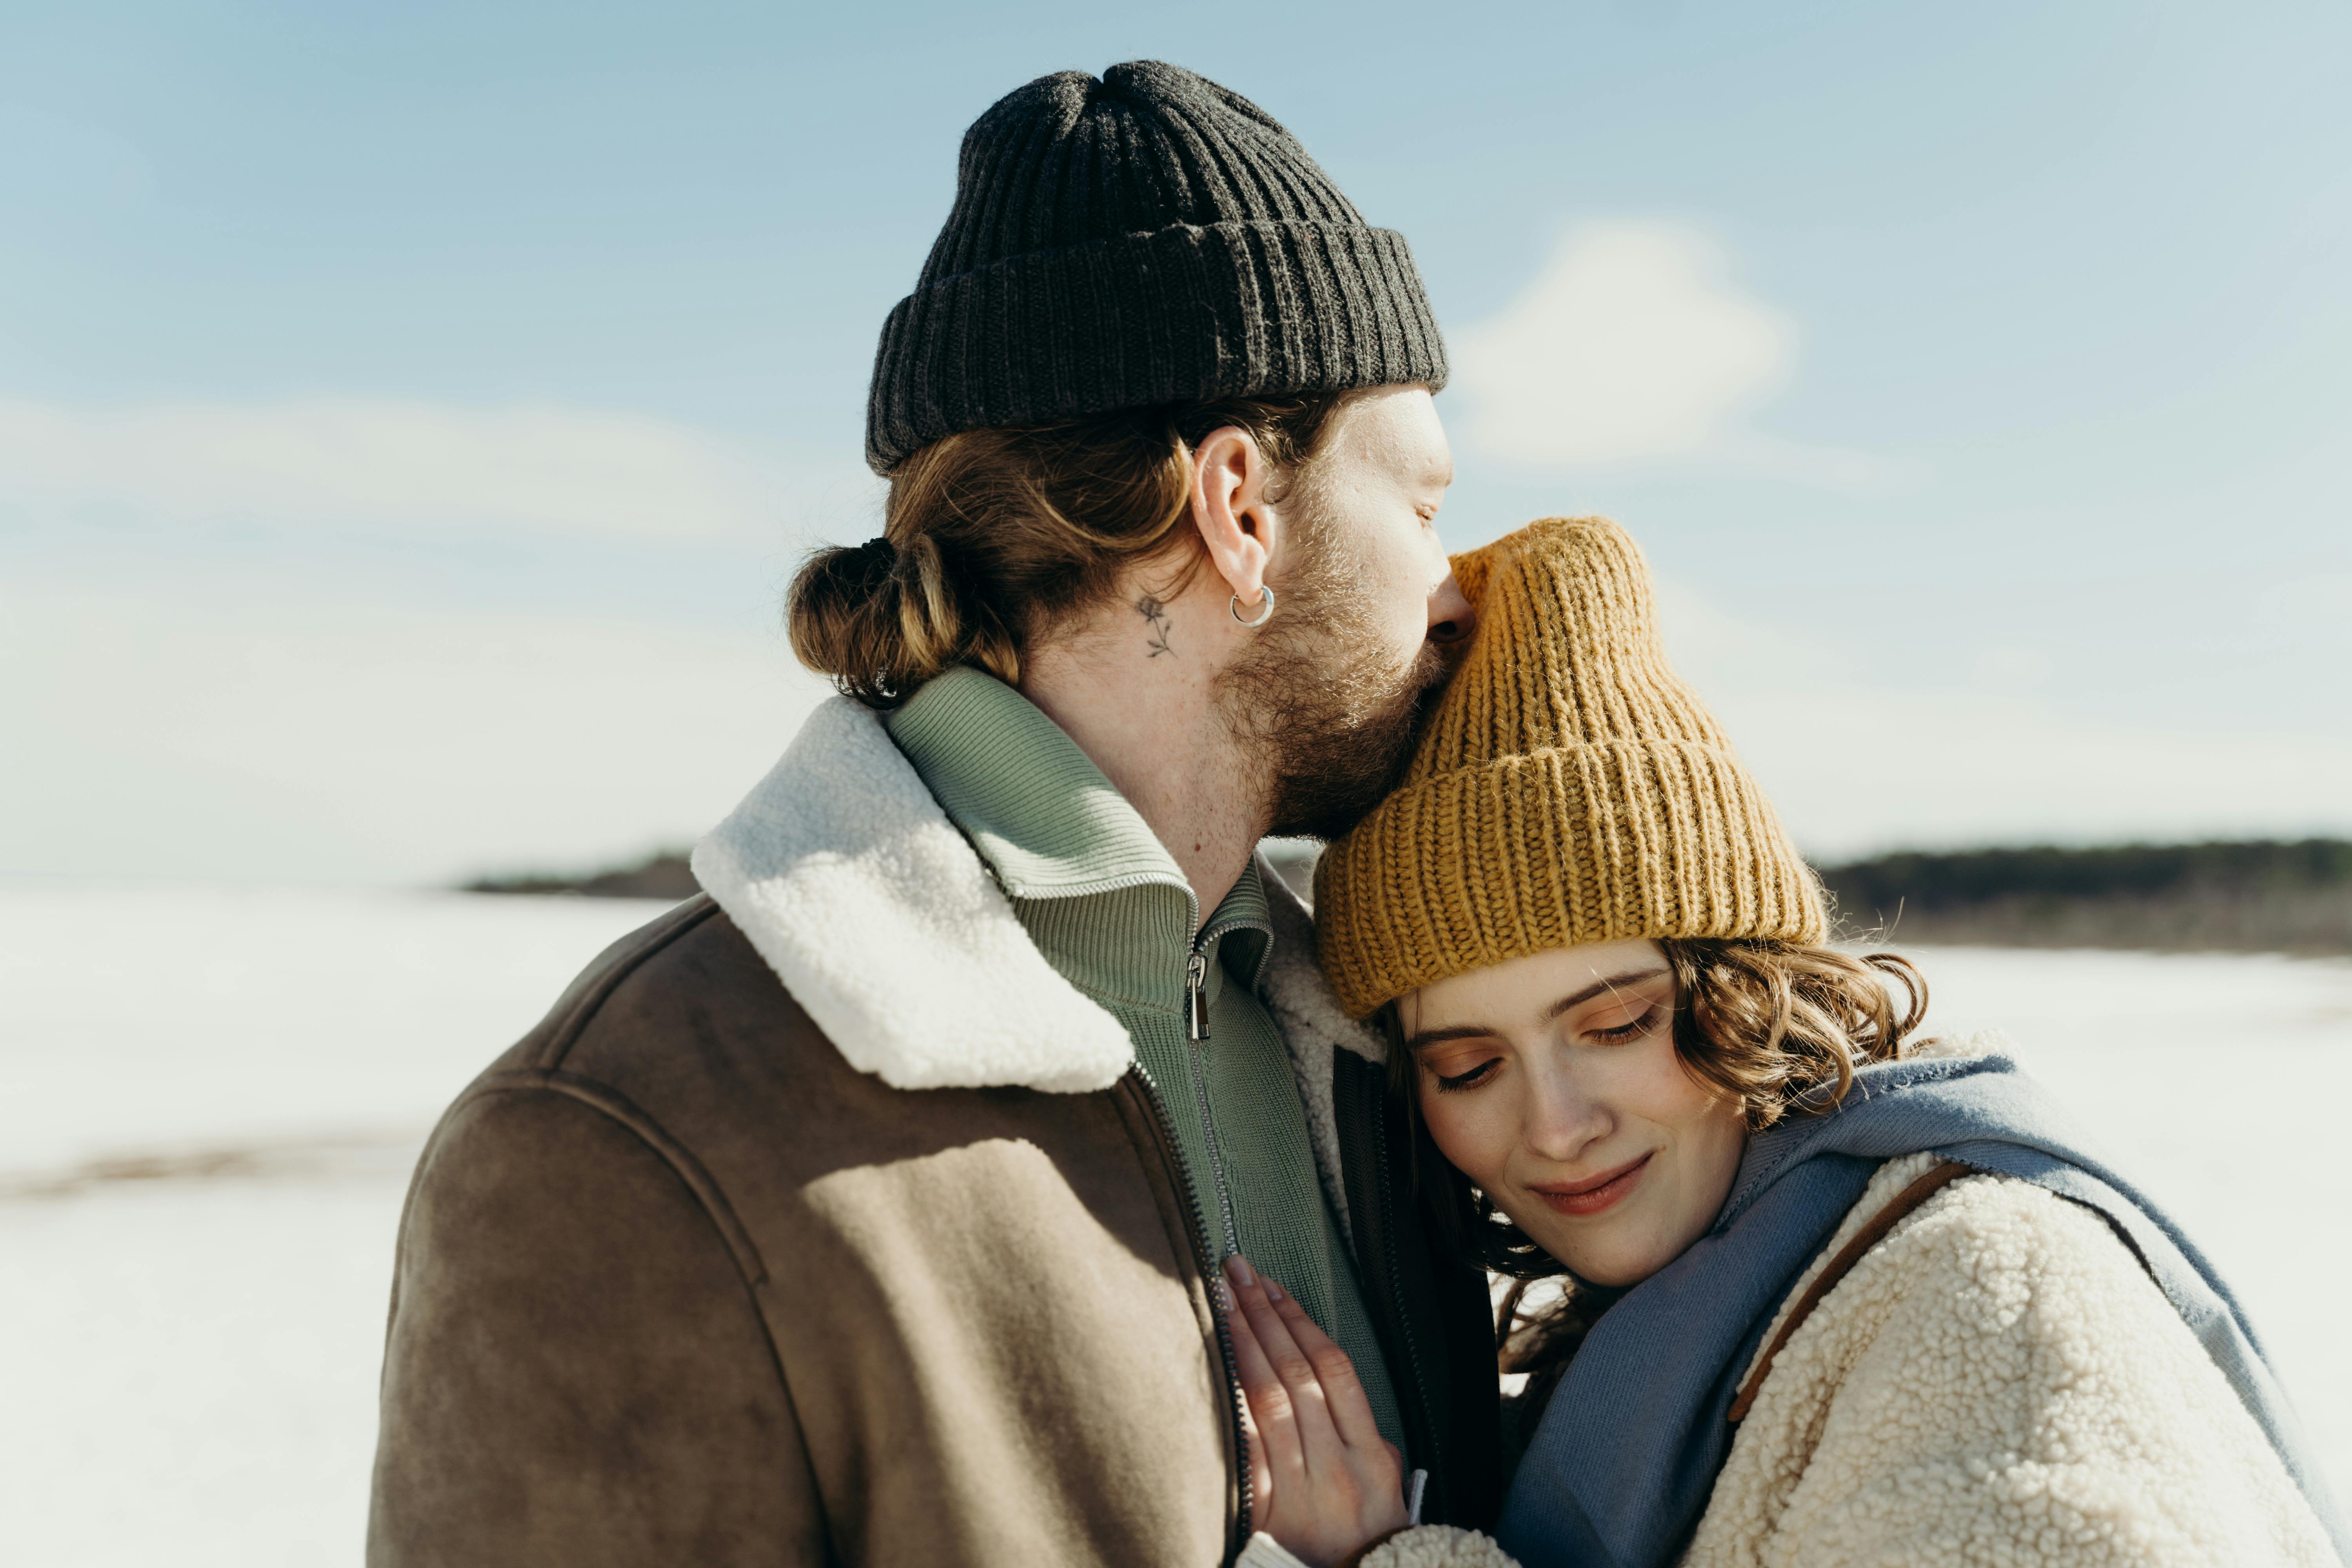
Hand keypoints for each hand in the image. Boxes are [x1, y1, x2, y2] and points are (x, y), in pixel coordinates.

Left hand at [1222, 1254, 1409, 1567]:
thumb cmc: (1372, 1534)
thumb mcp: (1388, 1480)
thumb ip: (1366, 1431)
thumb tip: (1330, 1381)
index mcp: (1369, 1453)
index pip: (1332, 1368)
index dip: (1299, 1320)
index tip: (1272, 1286)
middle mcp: (1336, 1465)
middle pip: (1295, 1373)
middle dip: (1263, 1316)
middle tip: (1236, 1274)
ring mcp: (1300, 1488)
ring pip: (1267, 1402)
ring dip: (1242, 1345)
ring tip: (1220, 1303)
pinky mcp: (1267, 1512)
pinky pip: (1244, 1450)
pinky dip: (1230, 1405)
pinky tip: (1213, 1368)